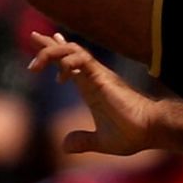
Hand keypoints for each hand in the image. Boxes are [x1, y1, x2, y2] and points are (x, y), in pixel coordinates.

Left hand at [29, 33, 154, 156]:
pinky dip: (67, 62)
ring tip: (35, 64)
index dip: (55, 54)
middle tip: (33, 37)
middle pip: (67, 52)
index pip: (69, 64)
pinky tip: (60, 77)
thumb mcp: (102, 141)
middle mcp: (93, 77)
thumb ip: (84, 141)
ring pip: (71, 50)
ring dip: (51, 53)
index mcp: (91, 88)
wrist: (150, 130)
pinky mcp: (103, 76)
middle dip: (48, 45)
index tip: (41, 46)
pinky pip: (82, 59)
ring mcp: (98, 74)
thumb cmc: (133, 134)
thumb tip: (65, 146)